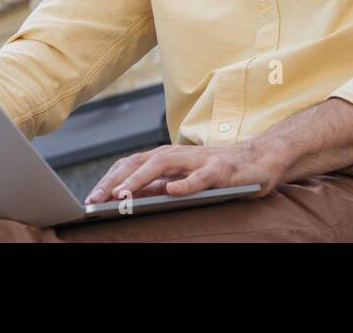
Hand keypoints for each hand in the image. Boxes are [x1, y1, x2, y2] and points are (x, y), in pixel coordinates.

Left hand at [84, 141, 288, 204]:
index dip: (109, 179)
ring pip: (163, 166)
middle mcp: (179, 154)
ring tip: (121, 195)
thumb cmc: (221, 172)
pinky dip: (184, 184)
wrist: (261, 159)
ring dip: (140, 180)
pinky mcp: (221, 169)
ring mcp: (199, 160)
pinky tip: (170, 193)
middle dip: (115, 180)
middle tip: (96, 199)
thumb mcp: (184, 179)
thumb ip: (160, 185)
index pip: (131, 164)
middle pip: (140, 162)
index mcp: (168, 157)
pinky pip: (200, 177)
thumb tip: (130, 196)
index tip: (91, 198)